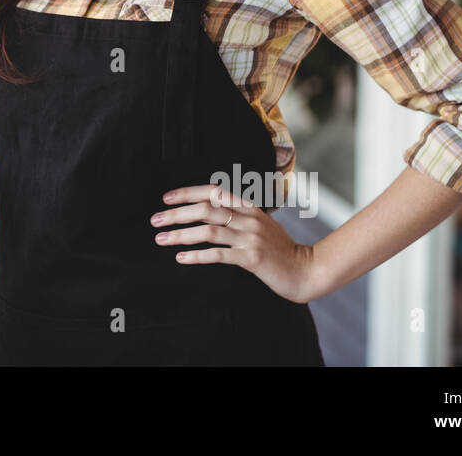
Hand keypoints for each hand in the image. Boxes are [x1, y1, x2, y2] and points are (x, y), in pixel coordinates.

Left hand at [150, 183, 318, 303]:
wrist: (305, 270)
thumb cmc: (280, 249)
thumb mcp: (262, 223)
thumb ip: (240, 214)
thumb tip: (213, 208)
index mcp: (249, 206)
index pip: (213, 191)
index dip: (187, 193)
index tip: (166, 199)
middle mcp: (248, 218)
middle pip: (205, 209)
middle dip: (176, 214)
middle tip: (155, 220)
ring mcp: (250, 237)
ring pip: (208, 231)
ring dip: (180, 234)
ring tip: (161, 239)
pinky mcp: (251, 258)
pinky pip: (218, 255)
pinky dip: (197, 256)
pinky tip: (181, 258)